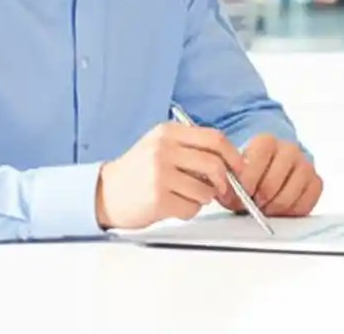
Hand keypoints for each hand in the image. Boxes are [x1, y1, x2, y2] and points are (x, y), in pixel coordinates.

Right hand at [95, 122, 242, 229]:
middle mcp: (163, 150)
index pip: (214, 138)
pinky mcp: (157, 198)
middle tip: (220, 189)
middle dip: (224, 181)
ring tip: (185, 196)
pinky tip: (173, 205)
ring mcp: (159, 174)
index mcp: (168, 133)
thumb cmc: (138, 172)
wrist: (104, 193)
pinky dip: (189, 210)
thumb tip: (231, 161)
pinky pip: (191, 208)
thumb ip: (192, 148)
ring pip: (205, 190)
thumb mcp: (161, 146)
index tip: (239, 167)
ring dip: (203, 198)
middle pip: (214, 164)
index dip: (233, 155)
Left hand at [230, 133, 323, 215]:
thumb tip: (229, 194)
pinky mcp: (316, 182)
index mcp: (266, 142)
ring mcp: (305, 165)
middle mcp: (289, 149)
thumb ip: (229, 181)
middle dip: (259, 199)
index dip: (247, 180)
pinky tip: (281, 209)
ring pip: (288, 195)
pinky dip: (290, 212)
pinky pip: (305, 203)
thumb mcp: (235, 173)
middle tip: (252, 205)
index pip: (258, 157)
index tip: (240, 194)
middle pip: (273, 181)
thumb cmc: (251, 174)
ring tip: (265, 207)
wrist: (270, 171)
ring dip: (274, 207)